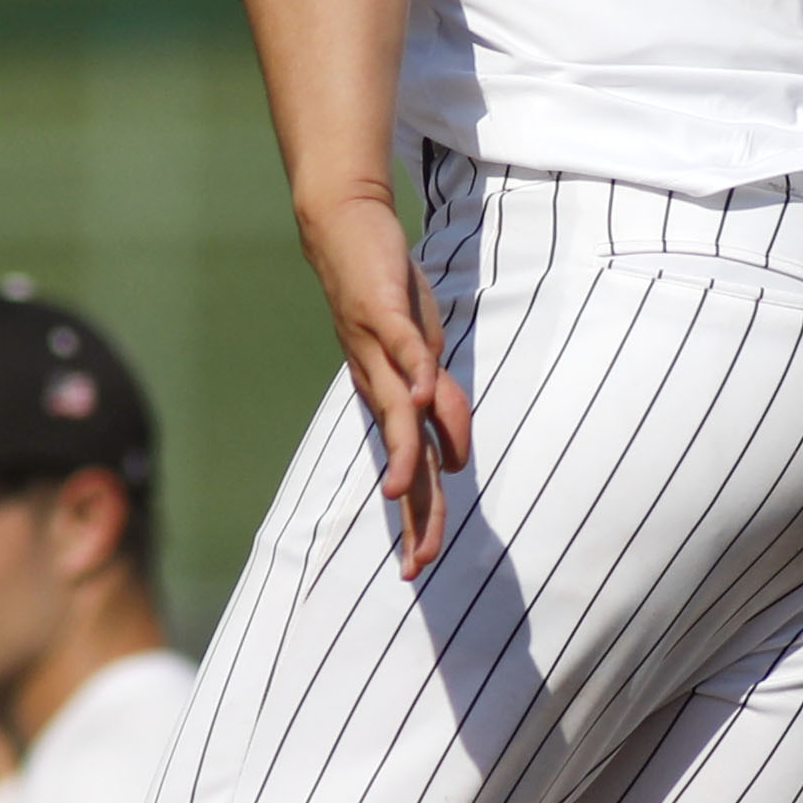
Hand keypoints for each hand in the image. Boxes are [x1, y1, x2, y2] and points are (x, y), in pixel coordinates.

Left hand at [292, 185, 473, 576]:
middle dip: (412, 511)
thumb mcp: (425, 359)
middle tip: (416, 563)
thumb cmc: (387, 299)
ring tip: (398, 491)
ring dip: (402, 452)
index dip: (418, 522)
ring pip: (397, 409)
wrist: (345, 230)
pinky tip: (422, 393)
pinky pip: (401, 344)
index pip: (413, 474)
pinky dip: (413, 368)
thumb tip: (457, 460)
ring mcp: (380, 350)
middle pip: (404, 458)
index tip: (416, 571)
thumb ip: (442, 407)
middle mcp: (381, 386)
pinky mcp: (383, 310)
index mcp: (394, 402)